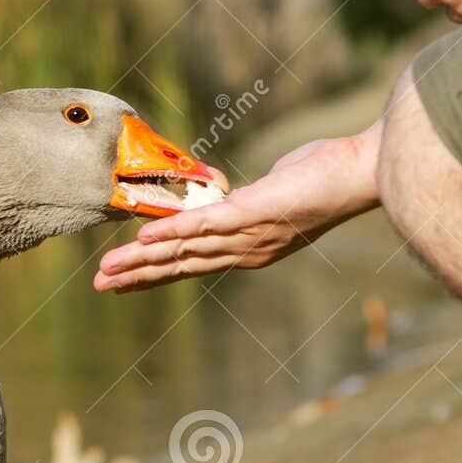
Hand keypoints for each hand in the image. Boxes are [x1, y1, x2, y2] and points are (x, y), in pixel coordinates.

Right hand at [93, 126, 380, 292]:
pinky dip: (171, 235)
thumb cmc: (325, 175)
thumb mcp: (275, 191)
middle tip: (101, 287)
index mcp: (249, 249)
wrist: (360, 174)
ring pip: (183, 251)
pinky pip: (203, 226)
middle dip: (137, 278)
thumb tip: (230, 195)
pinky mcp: (251, 212)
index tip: (124, 281)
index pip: (193, 264)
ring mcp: (247, 235)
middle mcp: (245, 251)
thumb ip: (247, 200)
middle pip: (180, 267)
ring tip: (107, 273)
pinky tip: (143, 242)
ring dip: (141, 263)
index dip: (155, 274)